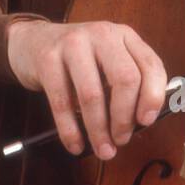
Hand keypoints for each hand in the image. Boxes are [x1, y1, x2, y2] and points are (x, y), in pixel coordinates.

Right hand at [7, 19, 167, 159]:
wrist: (31, 42)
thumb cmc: (79, 60)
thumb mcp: (108, 62)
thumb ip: (128, 85)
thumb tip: (142, 122)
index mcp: (125, 36)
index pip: (150, 66)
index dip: (153, 97)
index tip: (146, 121)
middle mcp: (102, 35)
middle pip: (125, 79)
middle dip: (124, 118)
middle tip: (121, 140)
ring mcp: (73, 44)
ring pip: (92, 94)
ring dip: (99, 130)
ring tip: (103, 149)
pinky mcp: (47, 59)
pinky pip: (62, 102)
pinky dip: (70, 130)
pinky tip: (76, 145)